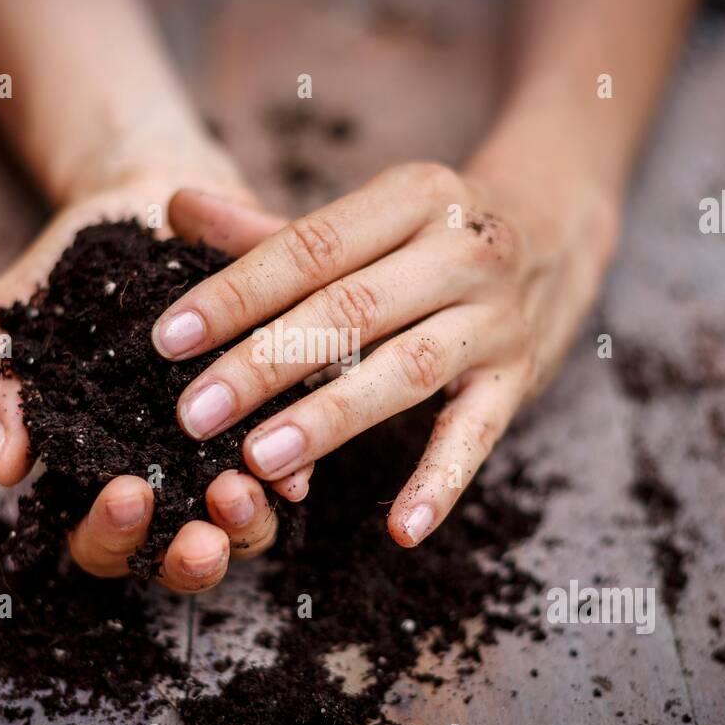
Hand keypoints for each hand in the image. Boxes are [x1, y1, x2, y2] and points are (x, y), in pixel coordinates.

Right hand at [0, 172, 308, 592]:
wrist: (143, 198)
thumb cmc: (67, 270)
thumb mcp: (14, 320)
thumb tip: (4, 469)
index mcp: (99, 472)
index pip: (102, 544)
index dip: (112, 538)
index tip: (126, 494)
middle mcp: (169, 477)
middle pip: (180, 555)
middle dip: (190, 558)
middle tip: (201, 537)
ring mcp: (228, 451)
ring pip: (246, 527)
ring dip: (247, 528)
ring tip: (243, 495)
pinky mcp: (281, 412)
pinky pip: (297, 459)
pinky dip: (296, 471)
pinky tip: (295, 468)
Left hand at [153, 161, 618, 547]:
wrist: (555, 231)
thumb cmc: (427, 232)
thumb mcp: (366, 215)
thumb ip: (269, 227)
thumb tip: (175, 206)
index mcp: (413, 195)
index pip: (311, 246)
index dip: (236, 294)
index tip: (169, 340)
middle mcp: (463, 249)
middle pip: (351, 310)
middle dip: (264, 364)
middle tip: (193, 414)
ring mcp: (497, 317)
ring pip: (404, 370)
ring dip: (329, 418)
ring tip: (259, 460)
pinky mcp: (520, 378)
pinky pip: (477, 436)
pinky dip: (441, 483)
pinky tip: (401, 529)